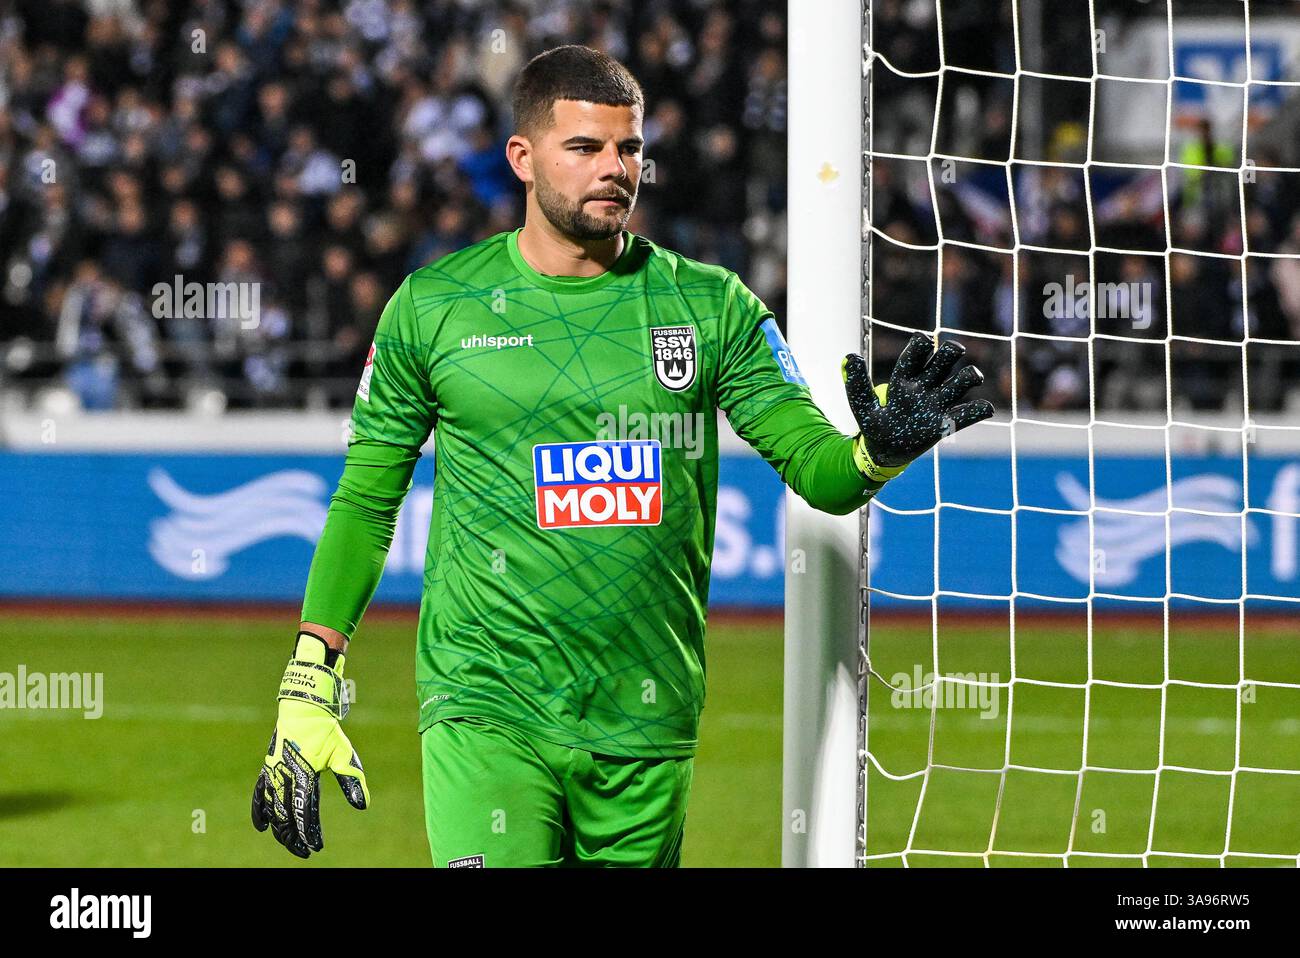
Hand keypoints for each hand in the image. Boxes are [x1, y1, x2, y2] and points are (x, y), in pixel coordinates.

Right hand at [251, 632, 368, 858]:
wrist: (303, 707)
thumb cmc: (326, 731)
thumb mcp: (343, 754)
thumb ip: (352, 780)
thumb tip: (363, 806)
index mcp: (304, 775)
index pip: (305, 812)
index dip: (309, 832)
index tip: (316, 847)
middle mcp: (284, 777)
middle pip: (286, 816)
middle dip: (293, 837)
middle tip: (304, 851)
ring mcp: (273, 773)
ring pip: (272, 810)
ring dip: (280, 828)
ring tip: (289, 841)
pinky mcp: (268, 768)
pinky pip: (259, 794)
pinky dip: (259, 811)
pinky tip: (262, 827)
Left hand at [842, 332, 994, 482]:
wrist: (885, 453)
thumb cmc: (875, 426)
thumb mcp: (863, 407)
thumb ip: (857, 385)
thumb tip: (848, 356)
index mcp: (904, 379)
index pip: (917, 352)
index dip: (922, 344)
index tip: (923, 342)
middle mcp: (924, 387)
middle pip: (944, 359)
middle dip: (951, 351)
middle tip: (954, 351)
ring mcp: (938, 404)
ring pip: (961, 381)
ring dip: (970, 375)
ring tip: (972, 378)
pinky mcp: (947, 424)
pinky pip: (970, 414)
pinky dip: (980, 409)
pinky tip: (982, 408)